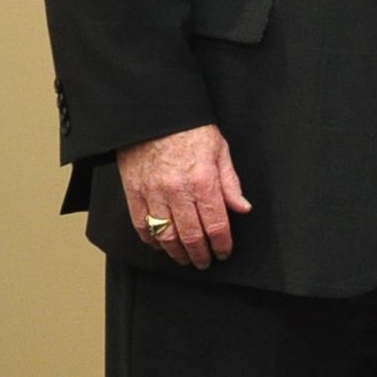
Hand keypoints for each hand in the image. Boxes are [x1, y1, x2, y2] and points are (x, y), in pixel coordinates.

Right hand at [117, 124, 250, 269]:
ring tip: (186, 258)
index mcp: (203, 179)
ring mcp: (153, 193)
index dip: (222, 244)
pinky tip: (161, 244)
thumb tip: (242, 208)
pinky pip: (142, 226)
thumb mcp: (219, 149)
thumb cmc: (189, 129)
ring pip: (166, 236)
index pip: (215, 223)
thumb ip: (230, 182)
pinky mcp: (134, 193)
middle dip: (201, 254)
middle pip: (191, 236)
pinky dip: (152, 240)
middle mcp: (178, 190)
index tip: (224, 252)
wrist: (154, 114)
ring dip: (177, 253)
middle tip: (205, 262)